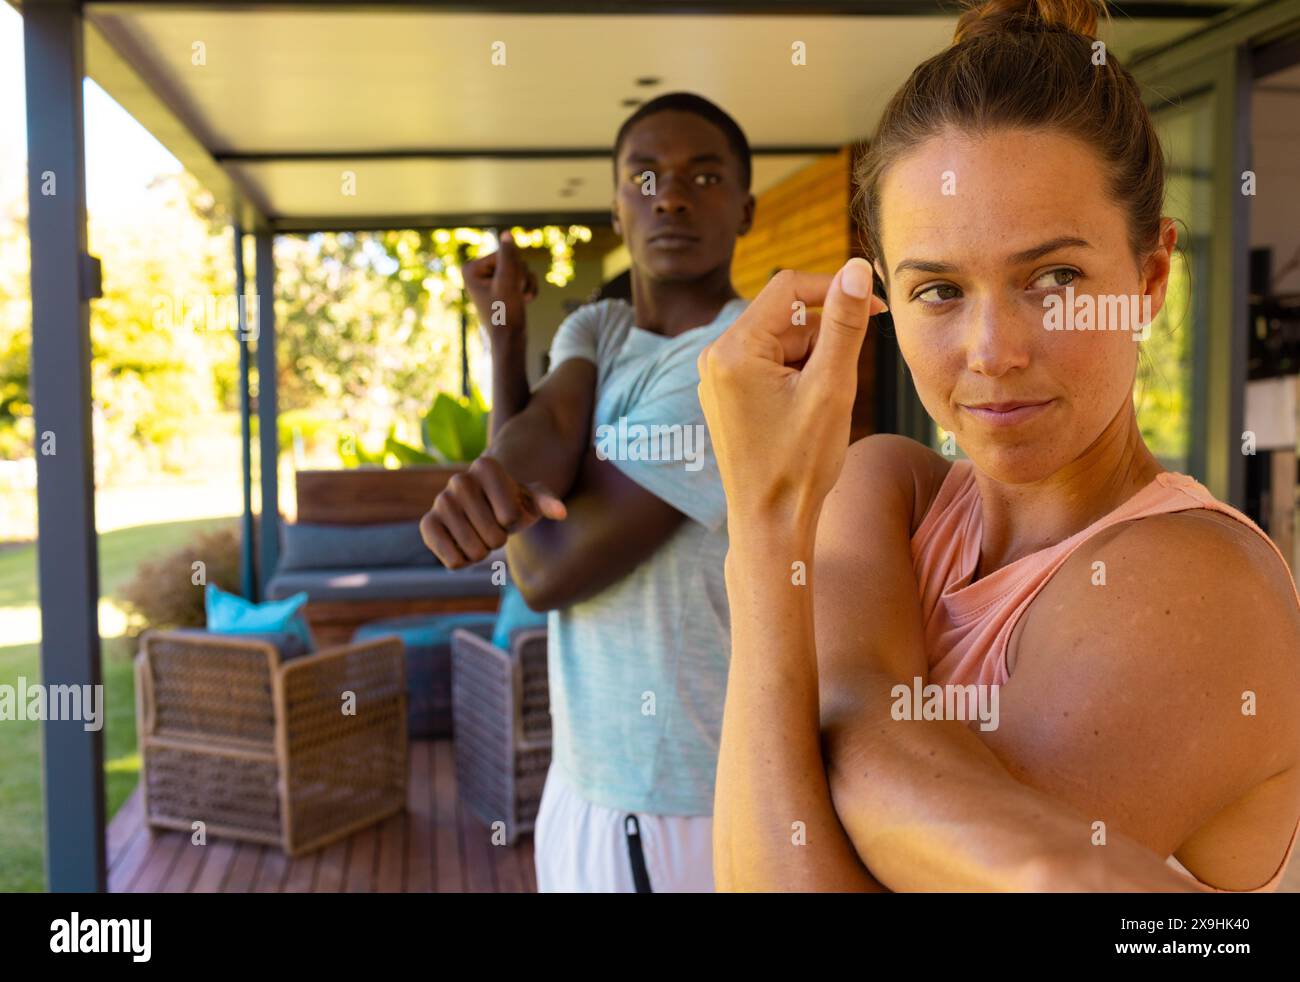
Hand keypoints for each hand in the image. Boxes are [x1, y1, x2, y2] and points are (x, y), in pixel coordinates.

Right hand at [419, 455, 566, 567]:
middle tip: (494, 527)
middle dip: (499, 539)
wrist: (483, 507)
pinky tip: (463, 546)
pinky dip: (463, 562)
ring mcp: (440, 501)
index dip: (516, 521)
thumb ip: (547, 502)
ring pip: (474, 551)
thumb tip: (560, 513)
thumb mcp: (533, 499)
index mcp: (486, 466)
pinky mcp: (427, 524)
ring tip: (479, 535)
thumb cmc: (513, 502)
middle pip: (494, 536)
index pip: (510, 516)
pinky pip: (452, 560)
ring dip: (483, 552)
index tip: (508, 510)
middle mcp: (458, 480)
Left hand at [461, 231, 538, 340]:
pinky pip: (521, 277)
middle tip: (514, 296)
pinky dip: (527, 289)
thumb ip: (508, 257)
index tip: (507, 289)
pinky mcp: (501, 286)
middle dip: (520, 277)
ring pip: (520, 268)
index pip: (503, 254)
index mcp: (471, 268)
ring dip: (526, 283)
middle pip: (511, 259)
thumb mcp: (507, 282)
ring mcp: (490, 279)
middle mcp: (477, 272)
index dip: (512, 270)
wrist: (511, 340)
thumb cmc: (506, 314)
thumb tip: (506, 233)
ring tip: (520, 300)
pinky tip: (524, 301)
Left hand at [697, 259, 886, 533]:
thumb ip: (844, 323)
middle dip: (823, 338)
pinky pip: (767, 364)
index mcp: (733, 349)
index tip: (877, 306)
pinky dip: (796, 376)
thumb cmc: (799, 464)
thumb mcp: (831, 387)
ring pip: (780, 342)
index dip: (836, 289)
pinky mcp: (726, 394)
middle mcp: (715, 356)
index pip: (788, 287)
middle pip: (784, 317)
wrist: (770, 523)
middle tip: (842, 382)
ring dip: (812, 360)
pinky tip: (806, 411)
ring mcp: (717, 377)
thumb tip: (857, 268)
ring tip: (821, 406)